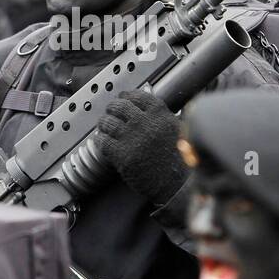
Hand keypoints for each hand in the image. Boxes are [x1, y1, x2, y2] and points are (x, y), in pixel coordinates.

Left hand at [95, 90, 186, 206]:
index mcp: (160, 114)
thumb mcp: (175, 129)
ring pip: (108, 122)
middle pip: (119, 106)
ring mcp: (132, 138)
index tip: (122, 97)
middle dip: (112, 107)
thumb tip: (145, 106)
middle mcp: (145, 123)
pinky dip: (100, 139)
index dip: (126, 96)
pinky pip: (103, 141)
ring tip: (103, 125)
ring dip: (103, 123)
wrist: (177, 183)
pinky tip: (102, 140)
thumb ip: (161, 116)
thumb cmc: (179, 158)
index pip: (137, 96)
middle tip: (110, 111)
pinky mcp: (122, 155)